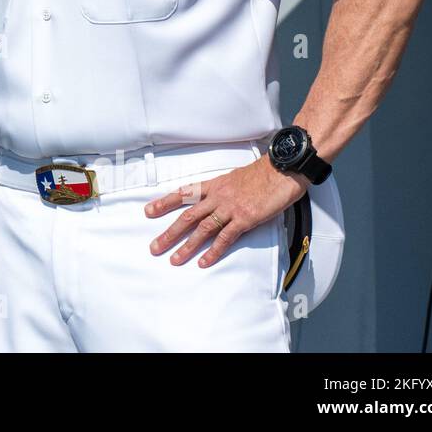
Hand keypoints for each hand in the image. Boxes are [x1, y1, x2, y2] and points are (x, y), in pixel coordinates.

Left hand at [143, 156, 307, 267]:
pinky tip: (204, 262)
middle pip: (187, 216)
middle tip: (155, 247)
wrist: (282, 169)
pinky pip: (226, 238)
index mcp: (214, 185)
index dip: (164, 203)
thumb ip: (223, 190)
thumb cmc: (263, 173)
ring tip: (174, 259)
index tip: (148, 211)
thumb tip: (215, 200)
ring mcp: (230, 208)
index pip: (183, 193)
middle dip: (169, 233)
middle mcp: (217, 197)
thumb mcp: (235, 178)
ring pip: (202, 229)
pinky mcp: (245, 219)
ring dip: (187, 247)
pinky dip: (214, 251)